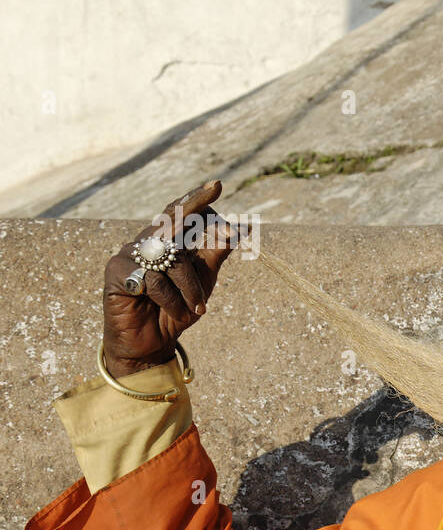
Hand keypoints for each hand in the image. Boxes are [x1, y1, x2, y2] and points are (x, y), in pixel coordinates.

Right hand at [102, 180, 241, 377]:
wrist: (151, 344)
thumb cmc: (177, 310)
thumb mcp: (203, 282)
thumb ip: (215, 256)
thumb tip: (237, 229)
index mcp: (166, 241)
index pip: (181, 213)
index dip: (197, 199)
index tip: (217, 185)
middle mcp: (146, 242)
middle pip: (172, 219)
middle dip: (194, 207)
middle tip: (215, 189)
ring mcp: (128, 255)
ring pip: (172, 258)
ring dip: (191, 287)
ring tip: (196, 308)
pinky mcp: (117, 273)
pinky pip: (155, 280)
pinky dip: (172, 299)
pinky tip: (173, 312)